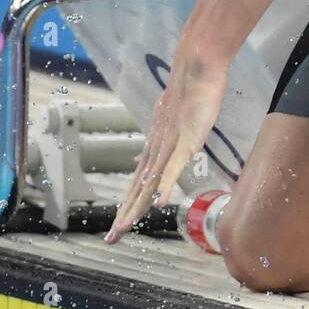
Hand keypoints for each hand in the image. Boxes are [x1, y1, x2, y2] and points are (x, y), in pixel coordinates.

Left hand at [104, 59, 228, 243]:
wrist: (196, 69)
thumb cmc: (189, 94)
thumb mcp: (172, 122)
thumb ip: (160, 142)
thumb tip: (143, 157)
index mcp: (155, 149)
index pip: (137, 184)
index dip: (127, 206)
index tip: (118, 227)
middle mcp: (157, 151)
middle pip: (138, 189)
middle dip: (124, 214)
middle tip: (112, 239)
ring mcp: (170, 146)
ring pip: (150, 182)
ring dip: (137, 206)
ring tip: (125, 227)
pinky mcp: (186, 140)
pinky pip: (174, 167)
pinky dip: (166, 185)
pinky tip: (160, 202)